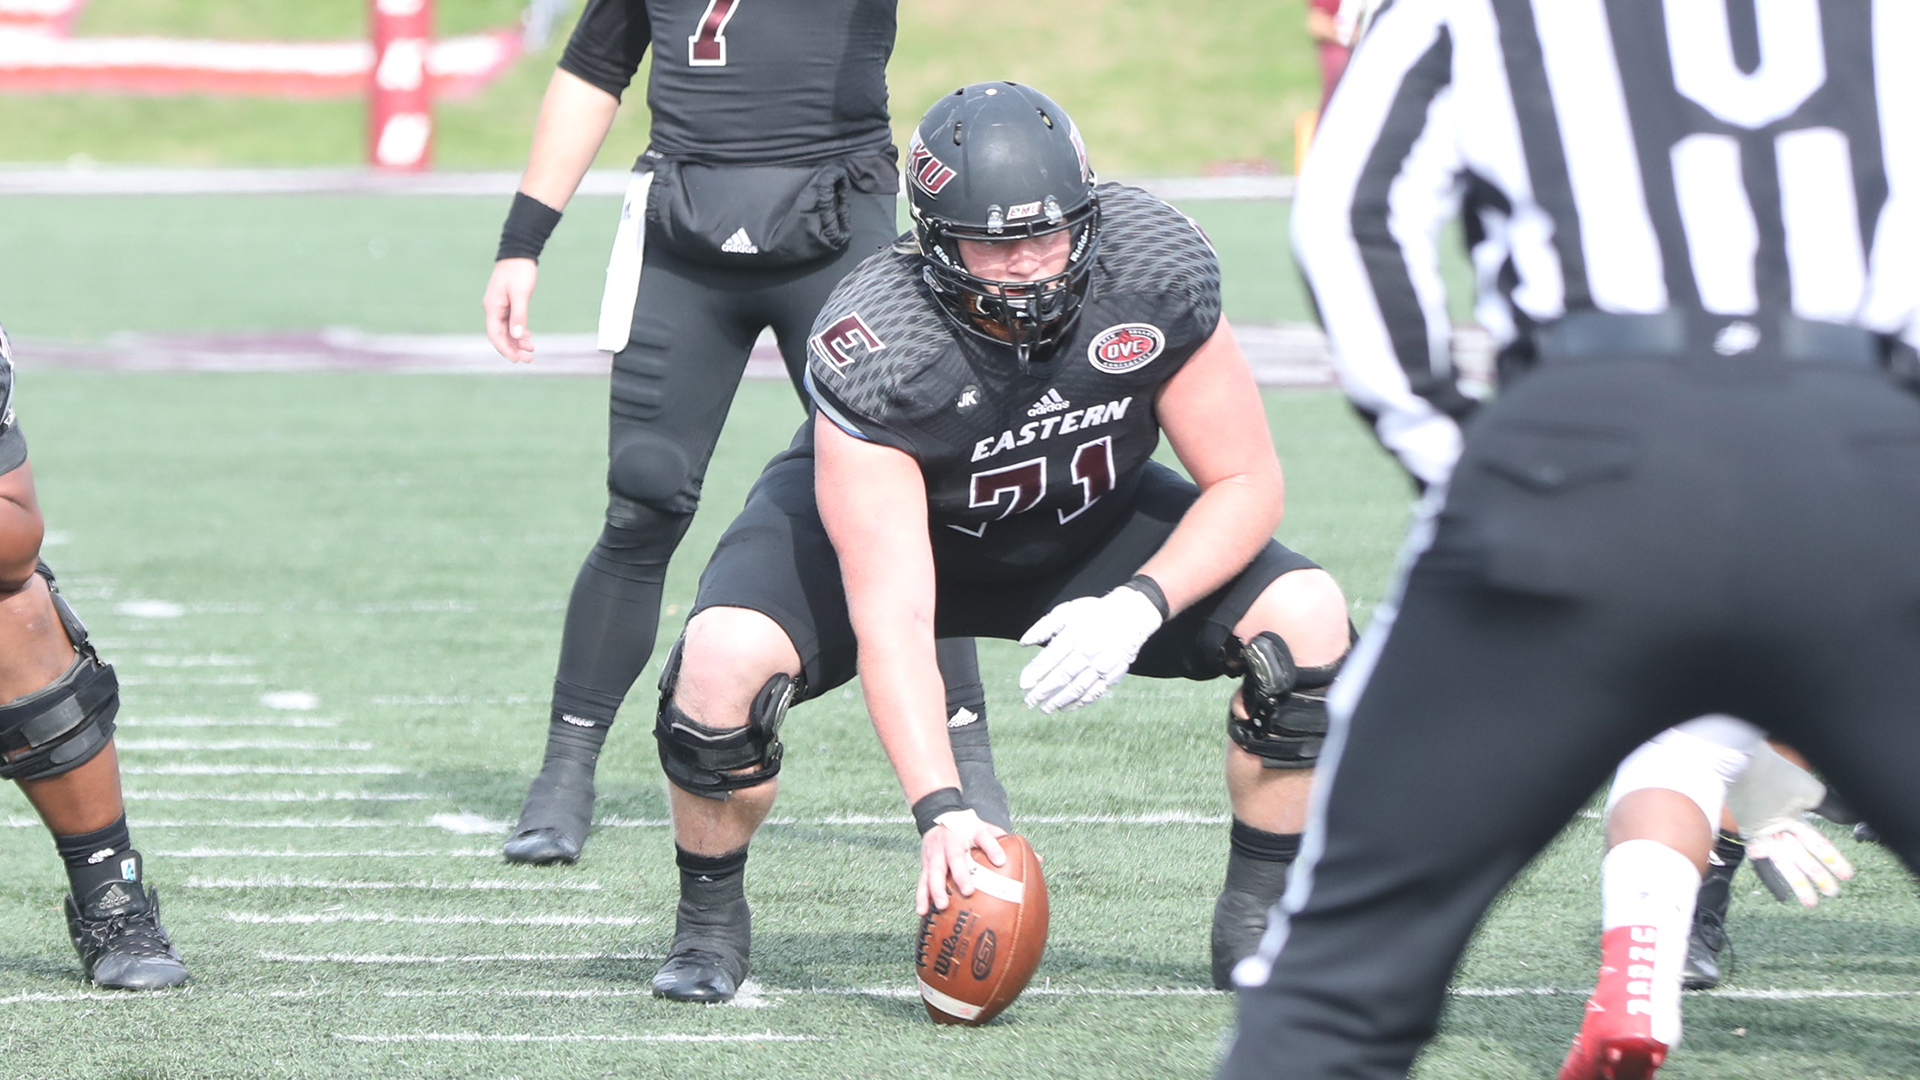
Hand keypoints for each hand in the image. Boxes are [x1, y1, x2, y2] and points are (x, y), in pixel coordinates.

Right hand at [483, 258, 538, 362]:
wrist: (519, 252)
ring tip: (532, 350)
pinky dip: (518, 331)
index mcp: (492, 307)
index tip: (517, 359)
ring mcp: (499, 306)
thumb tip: (518, 336)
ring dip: (517, 341)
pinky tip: (528, 337)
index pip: (495, 335)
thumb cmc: (519, 271)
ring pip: (506, 330)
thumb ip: (519, 315)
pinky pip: (510, 322)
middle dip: (513, 349)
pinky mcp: (507, 303)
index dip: (505, 349)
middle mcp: (493, 308)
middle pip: (500, 335)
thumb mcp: (520, 294)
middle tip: (529, 359)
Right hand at [919, 809, 1006, 915]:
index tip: (1000, 861)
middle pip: (955, 856)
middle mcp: (951, 841)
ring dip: (936, 888)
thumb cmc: (970, 830)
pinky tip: (923, 911)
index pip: (983, 837)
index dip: (992, 847)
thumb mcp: (989, 830)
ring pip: (934, 870)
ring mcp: (936, 853)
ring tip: (942, 905)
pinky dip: (921, 896)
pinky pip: (922, 880)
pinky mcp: (925, 863)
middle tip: (968, 891)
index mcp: (971, 832)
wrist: (939, 816)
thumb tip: (1039, 860)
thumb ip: (1009, 844)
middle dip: (960, 874)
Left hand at [1018, 584, 1164, 712]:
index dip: (1035, 674)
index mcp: (1074, 636)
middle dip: (1043, 691)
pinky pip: (1095, 692)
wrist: (1130, 615)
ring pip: (1077, 688)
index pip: (1049, 659)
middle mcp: (1088, 652)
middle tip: (1029, 701)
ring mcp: (1102, 665)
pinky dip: (1080, 702)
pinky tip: (1067, 708)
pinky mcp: (1113, 674)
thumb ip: (1043, 627)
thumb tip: (1023, 643)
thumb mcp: (1066, 612)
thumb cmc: (1093, 613)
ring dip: (1059, 701)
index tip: (1023, 685)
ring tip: (1045, 709)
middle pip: (1061, 677)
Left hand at [1727, 743, 1855, 905]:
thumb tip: (1852, 820)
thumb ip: (1830, 808)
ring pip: (1785, 864)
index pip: (1818, 843)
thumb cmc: (1779, 775)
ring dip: (1799, 882)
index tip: (1848, 876)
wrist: (1747, 767)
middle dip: (1818, 876)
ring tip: (1813, 903)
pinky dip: (1771, 879)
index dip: (1833, 859)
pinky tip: (1782, 896)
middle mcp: (1780, 826)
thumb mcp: (1811, 793)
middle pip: (1802, 857)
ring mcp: (1764, 832)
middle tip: (1833, 894)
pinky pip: (1760, 863)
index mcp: (1797, 816)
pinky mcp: (1749, 836)